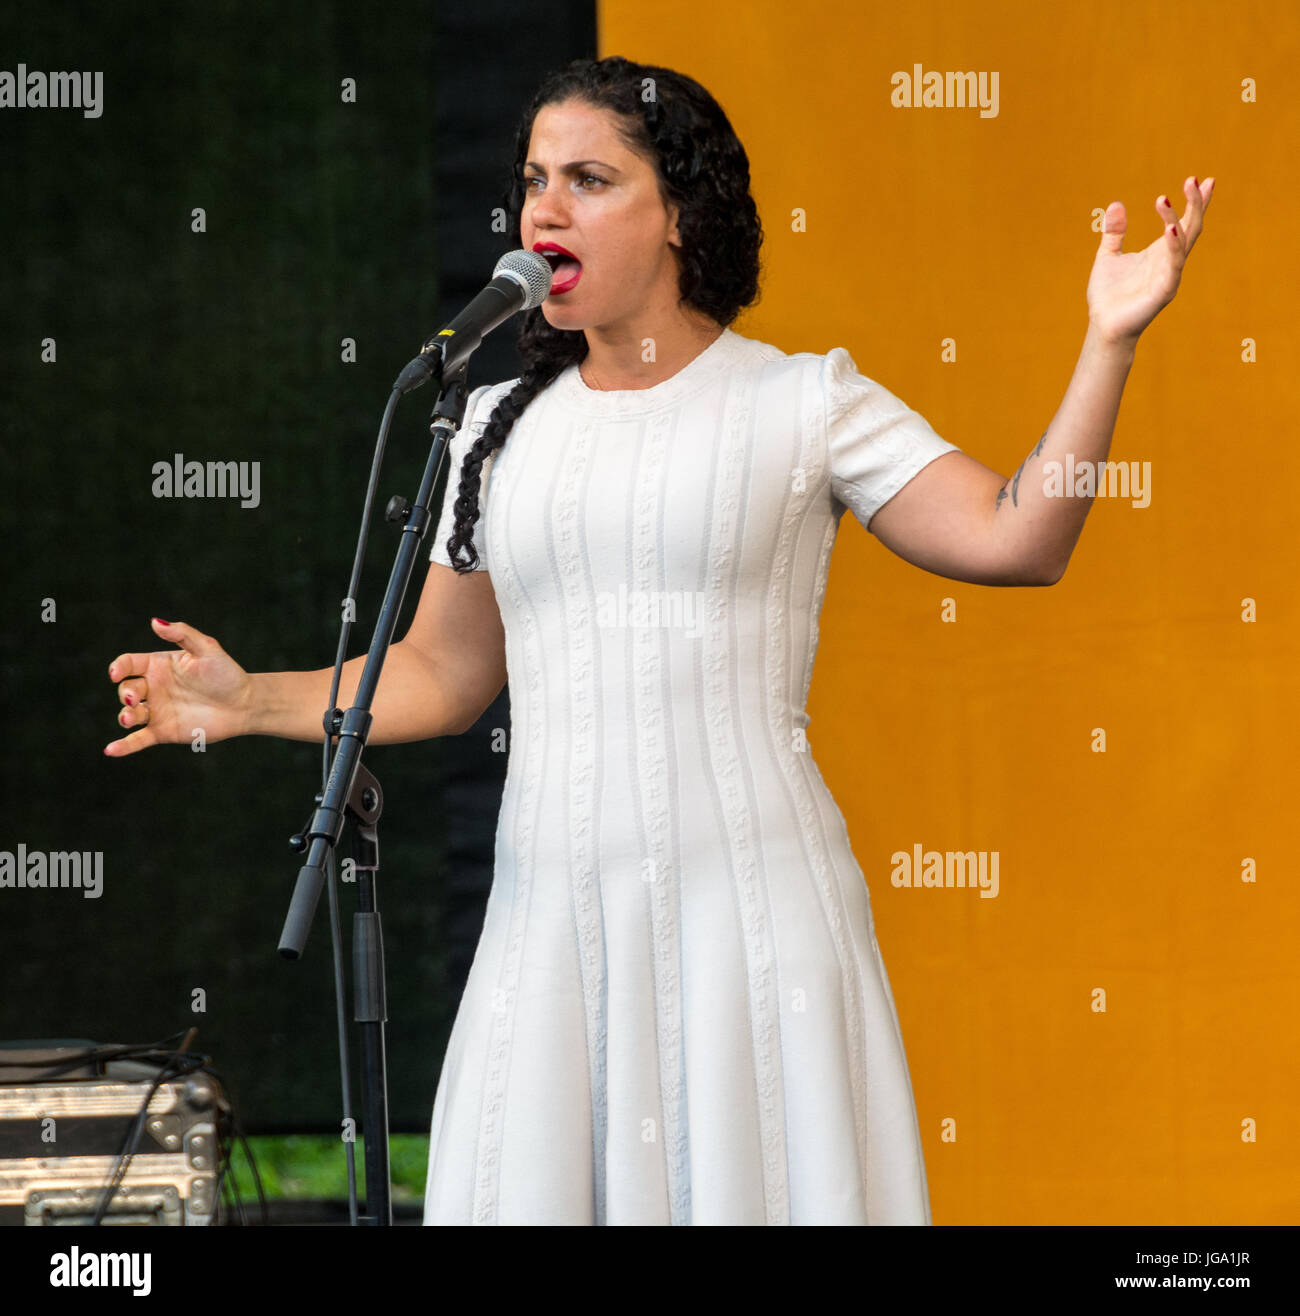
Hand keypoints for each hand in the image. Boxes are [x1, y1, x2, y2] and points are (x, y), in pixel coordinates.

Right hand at [105, 618, 253, 755]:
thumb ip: (182, 634)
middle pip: (126, 689)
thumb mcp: (207, 648)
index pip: (128, 664)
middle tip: (135, 699)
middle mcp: (154, 688)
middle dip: (126, 694)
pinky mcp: (164, 731)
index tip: (116, 673)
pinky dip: (123, 746)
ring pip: (130, 714)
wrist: (245, 704)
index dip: (118, 667)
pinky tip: (111, 750)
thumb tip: (154, 622)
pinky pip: (139, 739)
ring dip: (125, 717)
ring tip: (129, 719)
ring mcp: (157, 711)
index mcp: (159, 666)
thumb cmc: (226, 674)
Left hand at [1086, 175, 1213, 345]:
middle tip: (1194, 179)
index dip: (1195, 202)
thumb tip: (1116, 204)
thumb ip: (1114, 232)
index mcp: (1159, 252)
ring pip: (1183, 242)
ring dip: (1180, 218)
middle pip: (1191, 227)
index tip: (1204, 180)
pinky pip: (1173, 265)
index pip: (1184, 222)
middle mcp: (1169, 261)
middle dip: (1195, 203)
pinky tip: (1170, 228)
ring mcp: (1169, 276)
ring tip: (1171, 197)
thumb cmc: (1108, 295)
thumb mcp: (1108, 256)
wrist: (1103, 326)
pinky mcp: (1163, 291)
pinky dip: (1173, 246)